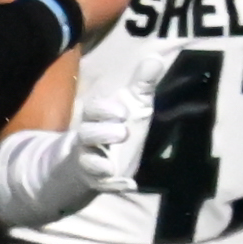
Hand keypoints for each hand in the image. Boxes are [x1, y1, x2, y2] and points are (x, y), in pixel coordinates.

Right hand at [71, 51, 170, 193]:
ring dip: (99, 163)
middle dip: (102, 133)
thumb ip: (141, 85)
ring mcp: (90, 160)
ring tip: (110, 165)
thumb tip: (155, 58)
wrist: (91, 157)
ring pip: (88, 160)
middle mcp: (89, 138)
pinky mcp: (97, 180)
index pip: (93, 110)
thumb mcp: (130, 104)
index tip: (122, 111)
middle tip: (122, 132)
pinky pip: (101, 184)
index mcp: (96, 117)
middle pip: (87, 134)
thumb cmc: (113, 125)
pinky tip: (130, 185)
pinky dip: (114, 185)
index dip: (105, 110)